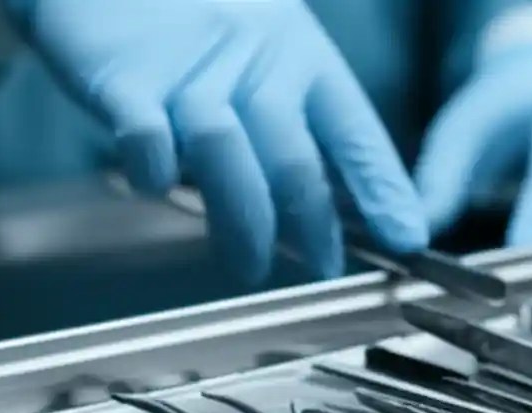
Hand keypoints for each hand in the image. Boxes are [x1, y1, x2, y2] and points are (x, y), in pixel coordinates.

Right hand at [7, 0, 426, 285]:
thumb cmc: (192, 10)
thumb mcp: (266, 41)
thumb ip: (293, 116)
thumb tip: (325, 207)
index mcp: (301, 54)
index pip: (355, 132)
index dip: (385, 190)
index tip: (408, 238)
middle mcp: (253, 60)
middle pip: (293, 156)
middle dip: (314, 225)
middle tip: (324, 268)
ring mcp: (188, 69)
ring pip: (226, 154)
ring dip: (242, 221)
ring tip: (248, 266)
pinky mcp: (124, 77)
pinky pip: (146, 134)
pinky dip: (155, 170)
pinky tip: (159, 189)